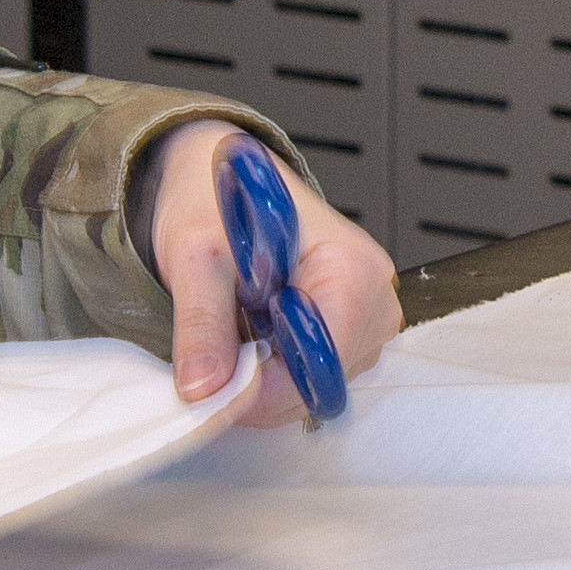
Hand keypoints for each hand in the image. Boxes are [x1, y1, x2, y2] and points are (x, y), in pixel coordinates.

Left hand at [133, 121, 400, 426]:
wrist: (231, 179)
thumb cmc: (227, 201)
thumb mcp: (196, 253)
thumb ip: (202, 322)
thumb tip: (205, 388)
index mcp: (352, 268)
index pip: (322, 364)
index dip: (265, 388)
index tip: (215, 390)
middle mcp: (374, 297)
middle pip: (323, 383)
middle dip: (261, 384)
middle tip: (214, 351)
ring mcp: (368, 318)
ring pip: (317, 388)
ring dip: (266, 377)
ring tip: (239, 328)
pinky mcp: (353, 331)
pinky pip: (315, 377)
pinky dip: (275, 370)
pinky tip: (255, 336)